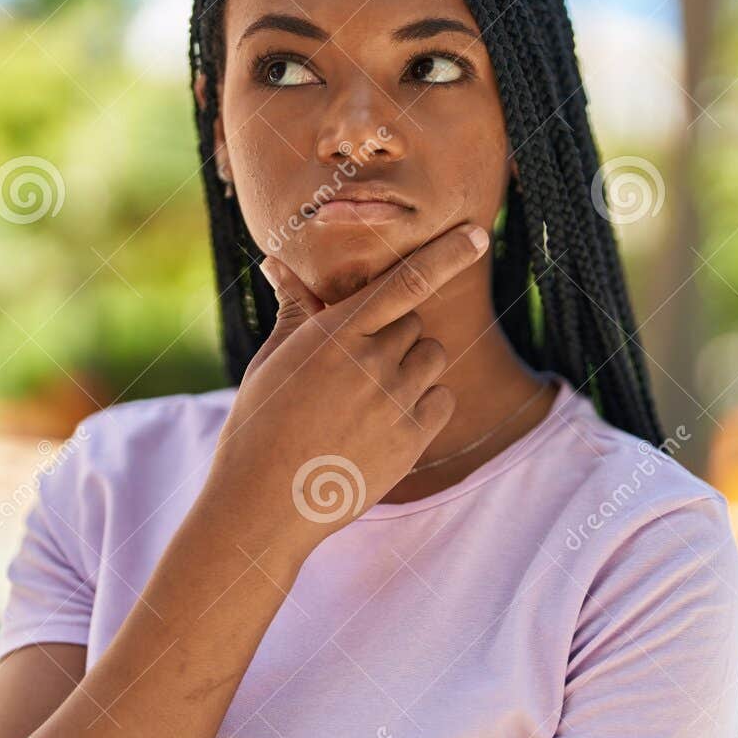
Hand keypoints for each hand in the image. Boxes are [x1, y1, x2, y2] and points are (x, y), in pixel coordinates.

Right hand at [204, 222, 490, 541]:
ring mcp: (394, 400)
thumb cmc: (260, 425)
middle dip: (392, 337)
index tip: (477, 235)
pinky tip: (387, 423)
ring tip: (369, 398)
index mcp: (335, 332)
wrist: (264, 503)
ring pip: (430, 358)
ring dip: (411, 368)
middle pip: (413, 323)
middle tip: (356, 371)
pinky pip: (442, 400)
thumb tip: (277, 263)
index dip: (446, 254)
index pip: (406, 282)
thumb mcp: (272, 361)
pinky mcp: (412, 439)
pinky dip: (425, 404)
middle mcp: (371, 360)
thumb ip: (294, 311)